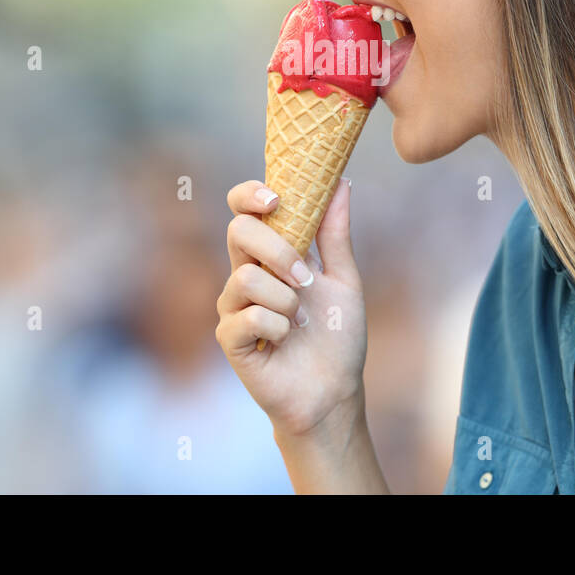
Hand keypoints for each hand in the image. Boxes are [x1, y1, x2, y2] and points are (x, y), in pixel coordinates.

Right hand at [217, 178, 367, 436]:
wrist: (334, 392)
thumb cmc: (337, 337)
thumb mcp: (344, 278)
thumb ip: (335, 233)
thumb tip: (340, 182)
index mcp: (270, 254)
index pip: (243, 210)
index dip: (250, 195)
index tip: (276, 199)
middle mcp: (246, 274)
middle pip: (238, 231)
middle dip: (278, 250)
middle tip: (306, 278)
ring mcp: (234, 306)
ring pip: (246, 277)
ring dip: (285, 299)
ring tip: (300, 321)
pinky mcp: (230, 337)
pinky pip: (249, 315)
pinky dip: (278, 327)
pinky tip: (286, 341)